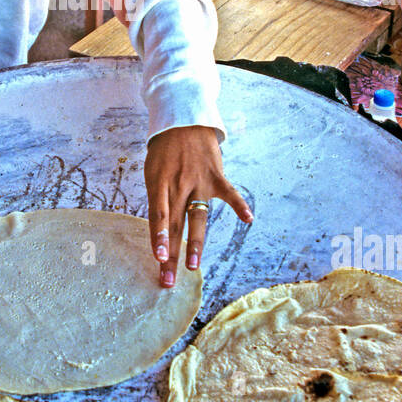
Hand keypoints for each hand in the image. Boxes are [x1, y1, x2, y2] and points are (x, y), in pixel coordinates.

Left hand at [145, 126, 251, 287]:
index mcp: (159, 184)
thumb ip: (159, 198)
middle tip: (167, 281)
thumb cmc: (164, 150)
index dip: (158, 238)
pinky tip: (248, 220)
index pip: (158, 216)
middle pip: (175, 226)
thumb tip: (161, 229)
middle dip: (171, 255)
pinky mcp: (216, 176)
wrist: (184, 120)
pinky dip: (239, 205)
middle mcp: (179, 185)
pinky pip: (230, 193)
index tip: (159, 259)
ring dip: (195, 243)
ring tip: (193, 266)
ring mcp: (199, 182)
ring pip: (198, 217)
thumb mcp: (153, 171)